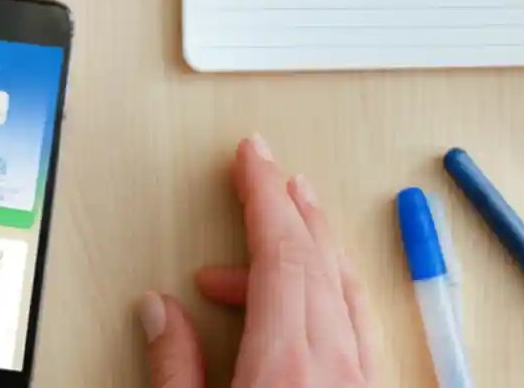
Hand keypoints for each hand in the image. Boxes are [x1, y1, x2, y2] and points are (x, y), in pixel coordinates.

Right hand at [139, 136, 377, 387]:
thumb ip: (174, 367)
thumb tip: (159, 311)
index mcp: (284, 366)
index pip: (279, 255)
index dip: (262, 196)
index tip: (250, 158)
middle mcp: (336, 369)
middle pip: (315, 262)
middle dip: (286, 205)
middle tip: (262, 169)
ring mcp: (363, 384)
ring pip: (346, 291)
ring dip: (316, 242)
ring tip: (291, 212)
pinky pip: (364, 326)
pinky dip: (340, 287)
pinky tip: (327, 280)